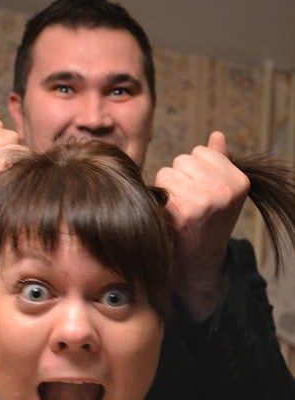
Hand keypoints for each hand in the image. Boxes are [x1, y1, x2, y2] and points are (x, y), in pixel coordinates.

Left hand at [155, 132, 249, 320]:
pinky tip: (170, 216)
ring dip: (168, 188)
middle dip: (180, 177)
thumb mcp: (222, 193)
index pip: (201, 151)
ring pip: (168, 171)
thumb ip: (219, 162)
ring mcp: (205, 199)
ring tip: (179, 209)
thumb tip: (216, 135)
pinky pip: (160, 185)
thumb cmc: (207, 224)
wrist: (198, 264)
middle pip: (183, 159)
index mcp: (238, 181)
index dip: (194, 170)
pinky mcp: (184, 210)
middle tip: (187, 203)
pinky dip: (160, 199)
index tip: (200, 193)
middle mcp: (225, 189)